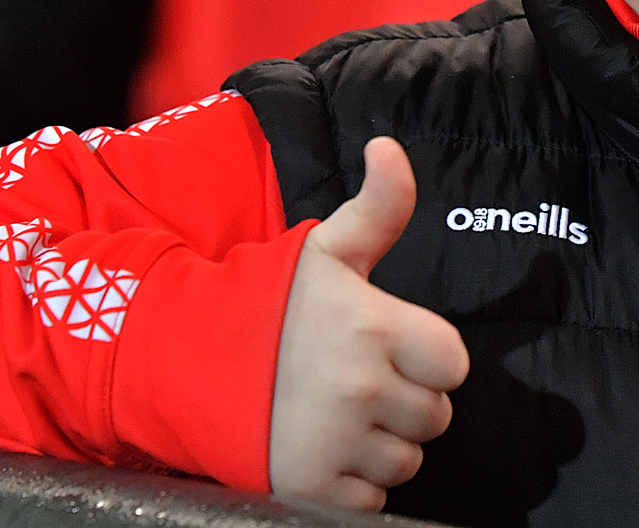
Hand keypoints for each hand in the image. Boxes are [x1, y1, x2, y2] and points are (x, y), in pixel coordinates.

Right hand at [269, 137, 469, 510]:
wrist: (184, 360)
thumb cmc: (268, 302)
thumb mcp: (327, 248)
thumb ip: (379, 205)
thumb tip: (388, 147)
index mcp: (374, 328)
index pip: (454, 363)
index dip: (430, 357)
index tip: (396, 347)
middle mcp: (361, 389)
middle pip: (434, 417)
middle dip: (407, 400)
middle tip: (360, 378)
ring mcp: (335, 445)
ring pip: (405, 461)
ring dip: (381, 444)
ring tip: (338, 411)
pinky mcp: (310, 490)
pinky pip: (371, 500)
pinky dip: (354, 484)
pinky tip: (324, 447)